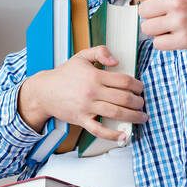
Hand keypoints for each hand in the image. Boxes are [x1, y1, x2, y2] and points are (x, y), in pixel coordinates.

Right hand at [17, 45, 147, 141]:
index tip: (141, 88)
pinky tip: (123, 135)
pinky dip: (112, 135)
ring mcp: (87, 107)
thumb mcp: (81, 56)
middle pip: (123, 98)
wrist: (44, 91)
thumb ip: (100, 51)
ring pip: (116, 113)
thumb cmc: (64, 75)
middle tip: (142, 103)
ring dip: (133, 116)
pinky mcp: (81, 120)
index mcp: (95, 76)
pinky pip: (99, 130)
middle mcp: (92, 92)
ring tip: (141, 117)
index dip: (137, 85)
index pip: (124, 80)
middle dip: (138, 102)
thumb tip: (116, 61)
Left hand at [138, 0, 186, 52]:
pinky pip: (158, 44)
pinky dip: (164, 41)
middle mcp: (178, 2)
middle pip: (144, 11)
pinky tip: (177, 34)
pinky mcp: (185, 40)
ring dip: (157, 28)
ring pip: (147, 28)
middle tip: (168, 12)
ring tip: (172, 23)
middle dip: (154, 13)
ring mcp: (181, 22)